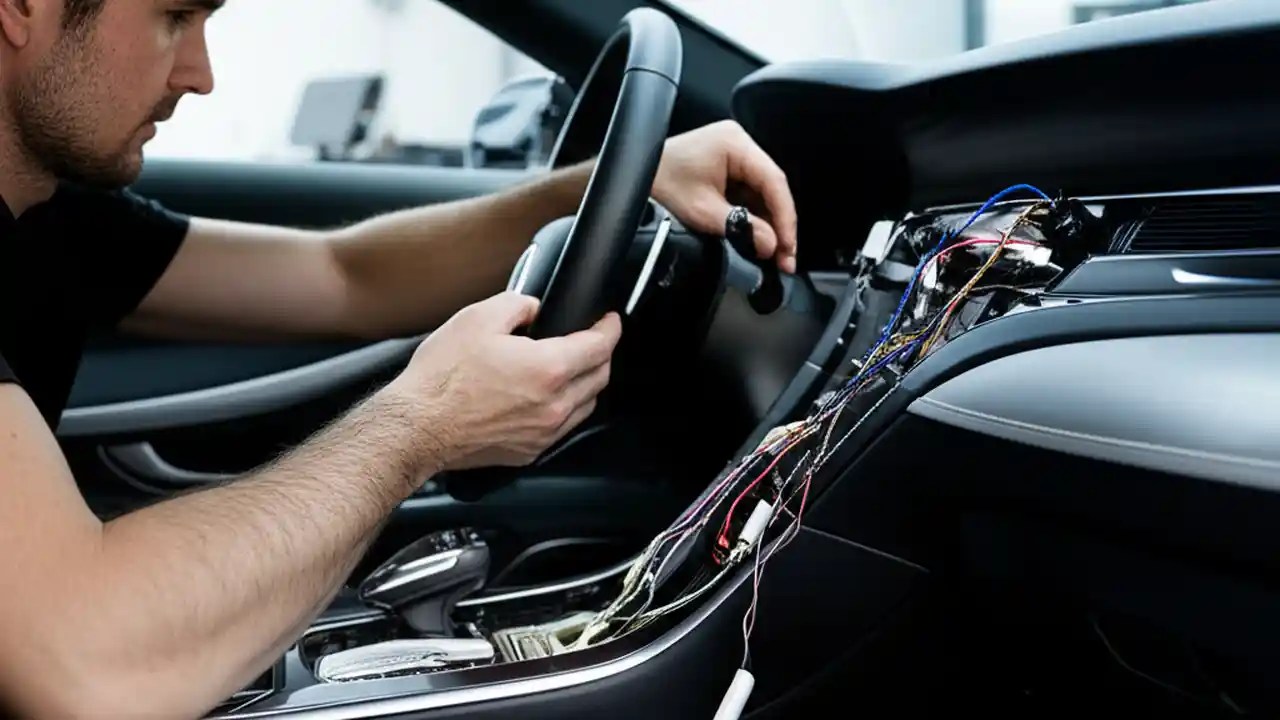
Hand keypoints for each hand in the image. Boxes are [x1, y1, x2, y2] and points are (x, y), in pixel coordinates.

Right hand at [389, 291, 620, 471]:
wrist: (416, 427)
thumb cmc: (441, 379)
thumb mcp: (478, 318)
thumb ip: (518, 304)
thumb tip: (533, 307)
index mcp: (549, 369)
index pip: (600, 346)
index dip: (610, 327)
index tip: (610, 320)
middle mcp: (553, 405)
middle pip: (600, 377)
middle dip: (602, 354)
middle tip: (592, 340)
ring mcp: (543, 433)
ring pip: (587, 406)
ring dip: (587, 384)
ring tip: (572, 368)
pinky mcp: (529, 452)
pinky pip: (563, 428)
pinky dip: (566, 409)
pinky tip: (549, 398)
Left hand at [651, 120, 798, 273]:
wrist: (630, 177)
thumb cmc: (658, 184)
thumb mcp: (702, 211)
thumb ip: (740, 227)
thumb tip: (771, 245)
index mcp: (735, 143)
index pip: (774, 182)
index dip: (785, 218)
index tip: (788, 247)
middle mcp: (738, 143)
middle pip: (771, 188)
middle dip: (778, 226)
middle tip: (784, 258)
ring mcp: (733, 155)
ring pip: (762, 194)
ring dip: (767, 224)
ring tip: (773, 255)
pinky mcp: (725, 168)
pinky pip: (748, 194)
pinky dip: (753, 217)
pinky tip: (757, 239)